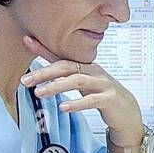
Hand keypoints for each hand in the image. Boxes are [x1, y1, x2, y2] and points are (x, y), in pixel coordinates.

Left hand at [20, 35, 142, 143]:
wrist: (127, 112)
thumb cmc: (103, 95)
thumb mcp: (83, 83)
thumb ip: (65, 76)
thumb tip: (43, 72)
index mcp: (86, 66)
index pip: (61, 56)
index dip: (44, 48)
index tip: (26, 40)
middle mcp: (94, 71)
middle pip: (67, 67)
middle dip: (45, 72)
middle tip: (26, 80)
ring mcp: (103, 84)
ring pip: (78, 81)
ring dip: (56, 86)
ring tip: (39, 93)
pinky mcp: (110, 98)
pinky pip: (92, 100)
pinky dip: (77, 103)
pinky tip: (64, 106)